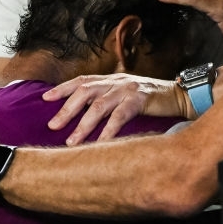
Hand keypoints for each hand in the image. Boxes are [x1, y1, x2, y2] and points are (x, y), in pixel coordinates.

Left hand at [42, 73, 185, 145]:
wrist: (177, 95)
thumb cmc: (148, 98)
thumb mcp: (124, 94)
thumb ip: (106, 99)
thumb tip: (83, 114)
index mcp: (110, 79)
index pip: (81, 80)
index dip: (62, 88)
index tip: (45, 98)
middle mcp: (115, 81)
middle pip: (84, 92)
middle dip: (67, 110)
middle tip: (53, 126)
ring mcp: (127, 89)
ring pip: (99, 106)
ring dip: (83, 125)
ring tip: (72, 142)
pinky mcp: (140, 100)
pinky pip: (120, 116)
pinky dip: (108, 131)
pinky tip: (100, 144)